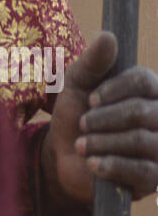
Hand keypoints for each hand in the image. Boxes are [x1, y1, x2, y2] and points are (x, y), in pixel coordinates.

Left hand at [42, 31, 157, 205]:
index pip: (144, 80)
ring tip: (82, 144)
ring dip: (102, 141)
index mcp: (148, 90)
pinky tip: (93, 164)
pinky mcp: (153, 179)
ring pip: (140, 140)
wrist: (66, 157)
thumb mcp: (77, 84)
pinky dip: (111, 165)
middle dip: (103, 118)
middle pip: (141, 111)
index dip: (114, 88)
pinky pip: (141, 170)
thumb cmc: (77, 113)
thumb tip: (108, 36)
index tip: (90, 99)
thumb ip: (92, 62)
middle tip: (82, 124)